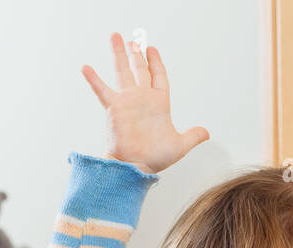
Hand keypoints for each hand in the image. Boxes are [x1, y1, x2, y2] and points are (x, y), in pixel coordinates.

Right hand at [81, 33, 208, 173]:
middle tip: (133, 40)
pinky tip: (86, 67)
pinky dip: (94, 79)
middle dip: (137, 53)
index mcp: (159, 103)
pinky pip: (102, 90)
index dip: (156, 62)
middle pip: (140, 69)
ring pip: (123, 71)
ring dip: (119, 53)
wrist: (135, 166)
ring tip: (115, 36)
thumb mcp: (180, 145)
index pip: (158, 76)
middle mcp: (142, 99)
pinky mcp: (114, 108)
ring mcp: (127, 101)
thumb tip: (206, 133)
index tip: (152, 49)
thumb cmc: (155, 158)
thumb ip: (193, 136)